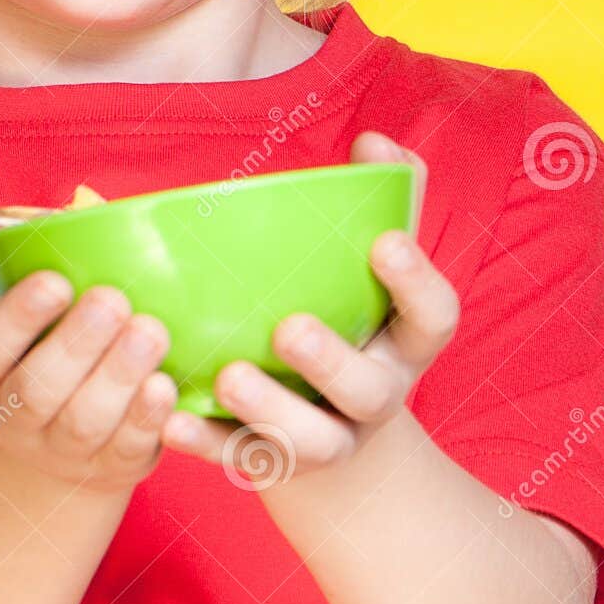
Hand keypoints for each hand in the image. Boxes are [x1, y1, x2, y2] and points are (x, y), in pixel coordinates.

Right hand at [0, 187, 178, 494]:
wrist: (58, 441)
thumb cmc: (31, 342)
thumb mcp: (0, 300)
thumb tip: (22, 200)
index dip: (14, 313)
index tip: (53, 279)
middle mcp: (6, 414)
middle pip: (33, 388)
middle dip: (74, 343)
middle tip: (112, 299)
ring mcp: (57, 448)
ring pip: (81, 421)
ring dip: (117, 375)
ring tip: (150, 331)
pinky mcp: (107, 468)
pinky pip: (125, 449)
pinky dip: (145, 419)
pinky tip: (165, 387)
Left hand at [157, 133, 458, 485]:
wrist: (332, 430)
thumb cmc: (349, 315)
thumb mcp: (374, 271)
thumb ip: (380, 204)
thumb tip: (376, 139)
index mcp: (405, 340)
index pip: (433, 317)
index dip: (416, 281)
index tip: (384, 240)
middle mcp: (376, 395)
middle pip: (368, 391)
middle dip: (331, 362)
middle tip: (289, 328)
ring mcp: (327, 438)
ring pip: (308, 439)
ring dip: (268, 408)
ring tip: (227, 377)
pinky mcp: (274, 465)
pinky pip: (241, 460)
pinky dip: (206, 444)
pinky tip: (169, 420)